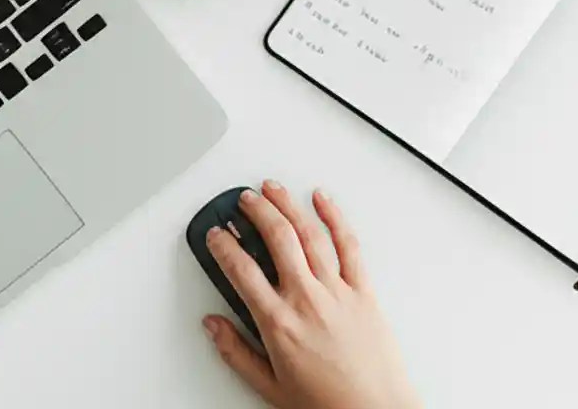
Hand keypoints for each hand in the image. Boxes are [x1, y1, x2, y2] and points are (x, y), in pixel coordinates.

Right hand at [203, 181, 419, 408]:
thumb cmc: (329, 404)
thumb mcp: (269, 386)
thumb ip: (236, 351)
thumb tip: (213, 326)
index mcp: (278, 323)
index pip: (241, 270)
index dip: (223, 246)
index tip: (216, 236)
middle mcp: (307, 299)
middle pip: (276, 238)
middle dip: (256, 211)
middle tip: (244, 200)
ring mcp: (338, 291)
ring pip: (309, 234)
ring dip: (288, 205)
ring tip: (273, 189)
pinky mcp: (364, 291)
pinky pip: (349, 245)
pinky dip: (335, 217)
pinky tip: (323, 200)